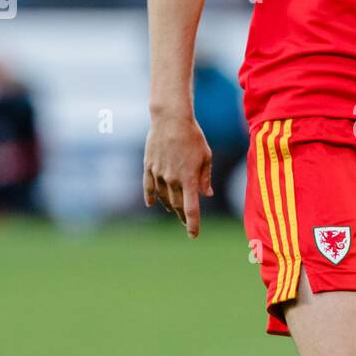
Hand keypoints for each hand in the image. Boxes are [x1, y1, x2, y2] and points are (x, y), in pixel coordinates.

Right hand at [143, 111, 213, 236]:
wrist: (170, 119)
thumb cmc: (193, 136)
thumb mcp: (206, 156)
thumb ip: (205, 177)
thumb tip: (207, 195)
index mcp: (189, 179)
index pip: (191, 208)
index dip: (193, 224)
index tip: (193, 235)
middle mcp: (172, 180)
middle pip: (176, 205)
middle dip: (182, 216)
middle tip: (186, 223)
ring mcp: (158, 174)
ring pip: (163, 198)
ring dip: (168, 206)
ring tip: (173, 211)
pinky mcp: (149, 167)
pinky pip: (148, 187)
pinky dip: (150, 197)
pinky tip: (152, 204)